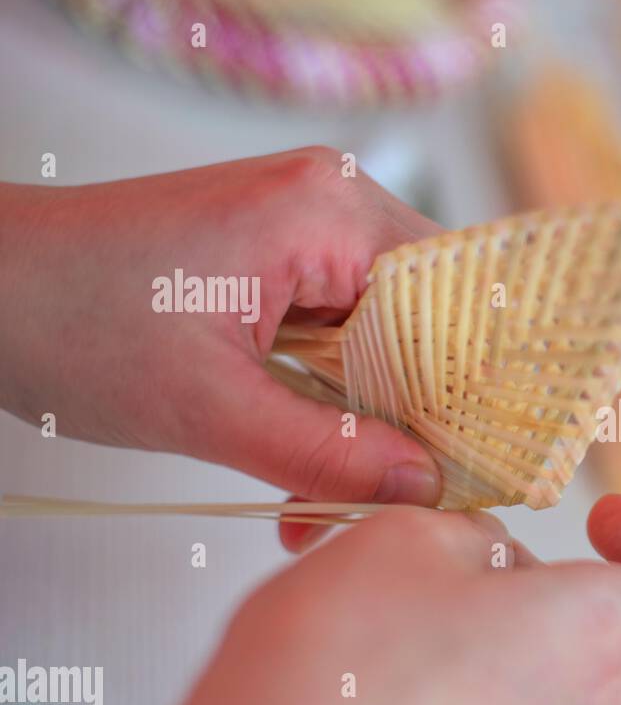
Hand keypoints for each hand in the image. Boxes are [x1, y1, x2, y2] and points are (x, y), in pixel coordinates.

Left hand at [0, 147, 443, 515]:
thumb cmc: (68, 318)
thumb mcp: (208, 409)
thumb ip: (327, 454)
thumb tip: (423, 486)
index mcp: (328, 212)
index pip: (456, 305)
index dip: (468, 392)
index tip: (464, 472)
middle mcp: (332, 201)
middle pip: (432, 322)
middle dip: (413, 422)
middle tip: (390, 504)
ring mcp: (309, 223)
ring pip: (392, 338)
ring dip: (371, 423)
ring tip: (331, 501)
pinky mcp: (284, 252)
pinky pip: (348, 333)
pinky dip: (337, 401)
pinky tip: (308, 464)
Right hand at [71, 495, 620, 704]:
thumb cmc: (329, 681)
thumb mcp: (403, 539)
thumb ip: (475, 537)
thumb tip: (492, 566)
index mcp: (602, 640)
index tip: (607, 522)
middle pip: (603, 641)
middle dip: (531, 592)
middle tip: (434, 571)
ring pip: (540, 699)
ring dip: (482, 655)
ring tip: (378, 641)